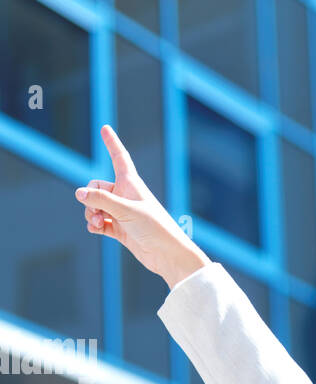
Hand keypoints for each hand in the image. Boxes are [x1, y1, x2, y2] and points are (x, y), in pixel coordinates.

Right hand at [75, 124, 209, 288]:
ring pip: (95, 206)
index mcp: (131, 184)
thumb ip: (102, 200)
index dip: (111, 143)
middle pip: (96, 188)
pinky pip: (99, 223)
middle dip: (90, 198)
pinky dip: (95, 226)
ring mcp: (122, 213)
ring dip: (91, 214)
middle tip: (96, 210)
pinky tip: (97, 229)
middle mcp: (125, 196)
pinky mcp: (120, 230)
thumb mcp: (126, 210)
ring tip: (98, 223)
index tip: (104, 128)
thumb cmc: (155, 228)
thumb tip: (79, 193)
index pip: (119, 157)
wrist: (168, 255)